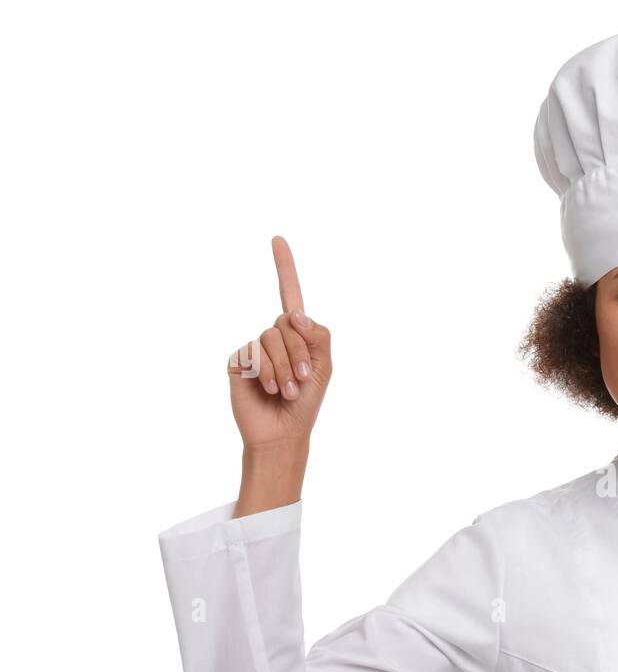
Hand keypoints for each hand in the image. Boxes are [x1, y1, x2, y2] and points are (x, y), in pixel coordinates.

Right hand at [228, 235, 331, 452]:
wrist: (283, 431)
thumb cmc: (306, 402)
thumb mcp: (324, 367)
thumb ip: (318, 337)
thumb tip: (295, 314)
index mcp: (297, 334)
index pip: (290, 295)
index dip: (284, 267)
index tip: (277, 239)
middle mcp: (274, 335)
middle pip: (288, 322)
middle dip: (300, 352)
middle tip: (303, 380)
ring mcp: (255, 347)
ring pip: (271, 337)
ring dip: (285, 366)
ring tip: (288, 390)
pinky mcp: (239, 360)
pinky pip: (254, 352)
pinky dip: (267, 372)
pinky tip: (269, 389)